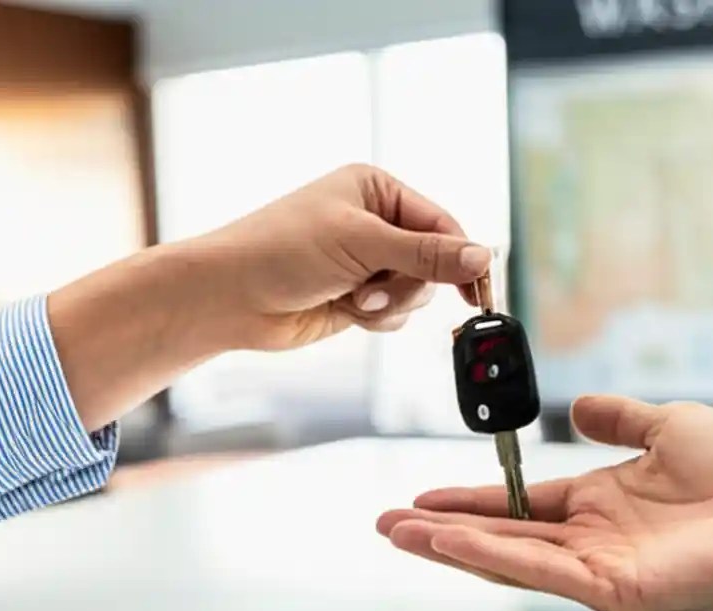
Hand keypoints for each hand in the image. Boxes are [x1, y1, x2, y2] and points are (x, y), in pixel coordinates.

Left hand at [48, 163, 488, 429]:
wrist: (228, 297)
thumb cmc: (281, 251)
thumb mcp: (362, 243)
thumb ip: (428, 254)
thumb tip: (484, 255)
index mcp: (377, 190)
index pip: (442, 223)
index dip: (461, 257)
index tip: (477, 289)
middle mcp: (375, 222)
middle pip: (435, 262)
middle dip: (410, 284)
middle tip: (375, 289)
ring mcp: (367, 261)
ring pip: (417, 293)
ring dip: (391, 303)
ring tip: (353, 298)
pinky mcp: (358, 295)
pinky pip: (396, 313)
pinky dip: (379, 318)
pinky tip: (347, 311)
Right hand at [376, 396, 712, 610]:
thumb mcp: (670, 425)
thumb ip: (621, 418)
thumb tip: (579, 406)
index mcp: (603, 501)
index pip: (520, 502)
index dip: (470, 499)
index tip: (425, 495)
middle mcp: (594, 538)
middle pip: (501, 535)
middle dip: (441, 531)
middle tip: (388, 522)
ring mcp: (601, 567)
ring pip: (510, 558)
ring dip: (451, 547)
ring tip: (400, 534)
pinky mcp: (615, 589)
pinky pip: (542, 573)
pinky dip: (492, 558)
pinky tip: (451, 544)